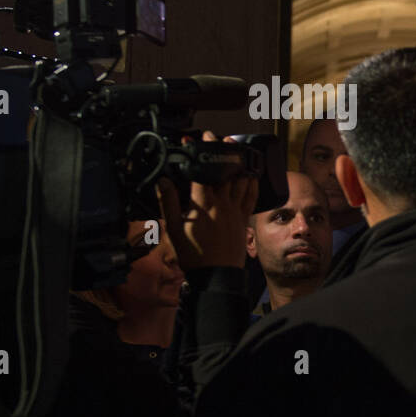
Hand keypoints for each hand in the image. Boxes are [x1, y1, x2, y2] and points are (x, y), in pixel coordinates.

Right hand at [156, 131, 258, 269]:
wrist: (216, 277)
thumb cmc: (193, 255)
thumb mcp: (173, 229)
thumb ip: (168, 202)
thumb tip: (162, 181)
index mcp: (203, 204)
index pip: (202, 172)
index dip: (199, 153)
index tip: (195, 139)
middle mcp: (222, 204)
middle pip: (225, 172)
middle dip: (223, 152)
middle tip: (220, 139)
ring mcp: (235, 211)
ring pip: (242, 181)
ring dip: (240, 164)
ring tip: (237, 150)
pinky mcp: (244, 220)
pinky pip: (251, 197)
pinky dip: (252, 184)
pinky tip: (252, 176)